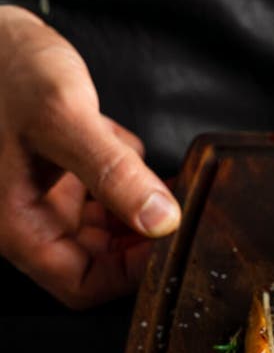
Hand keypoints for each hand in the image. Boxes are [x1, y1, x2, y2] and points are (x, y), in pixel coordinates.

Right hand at [0, 6, 180, 307]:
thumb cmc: (0, 67)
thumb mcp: (60, 116)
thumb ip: (112, 171)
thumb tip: (160, 220)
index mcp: (17, 226)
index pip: (82, 285)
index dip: (128, 277)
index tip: (167, 247)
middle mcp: (30, 219)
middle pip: (99, 262)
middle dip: (140, 243)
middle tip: (177, 218)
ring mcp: (44, 196)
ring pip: (105, 231)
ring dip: (140, 214)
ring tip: (169, 190)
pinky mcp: (58, 173)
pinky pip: (102, 197)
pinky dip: (128, 185)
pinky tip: (142, 162)